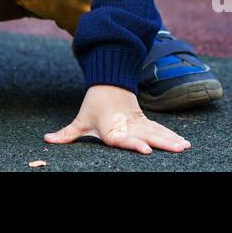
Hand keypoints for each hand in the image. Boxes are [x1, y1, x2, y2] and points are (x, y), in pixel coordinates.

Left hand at [45, 85, 188, 153]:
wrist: (108, 83)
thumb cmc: (94, 105)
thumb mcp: (81, 119)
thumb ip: (67, 133)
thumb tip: (47, 139)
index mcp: (112, 129)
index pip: (124, 139)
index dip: (134, 144)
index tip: (146, 149)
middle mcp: (128, 126)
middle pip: (147, 136)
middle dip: (162, 143)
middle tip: (177, 149)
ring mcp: (139, 123)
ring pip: (157, 132)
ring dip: (171, 139)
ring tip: (184, 147)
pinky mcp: (146, 121)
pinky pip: (161, 130)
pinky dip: (172, 135)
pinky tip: (184, 143)